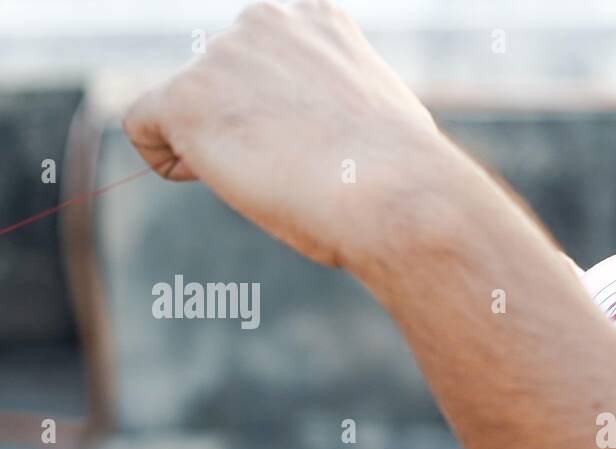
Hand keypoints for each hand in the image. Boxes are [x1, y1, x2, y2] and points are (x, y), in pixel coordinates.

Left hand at [123, 0, 444, 270]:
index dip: (276, 109)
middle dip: (245, 126)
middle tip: (294, 170)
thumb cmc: (403, 176)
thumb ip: (337, 102)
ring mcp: (223, 56)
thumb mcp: (381, 115)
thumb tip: (323, 133)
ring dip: (221, 150)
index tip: (305, 145)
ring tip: (274, 178)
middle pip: (223, 80)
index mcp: (319, 18)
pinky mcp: (188, 99)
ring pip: (190, 109)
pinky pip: (143, 126)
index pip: (267, 58)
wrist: (395, 195)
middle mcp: (266, 20)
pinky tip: (207, 178)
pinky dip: (167, 158)